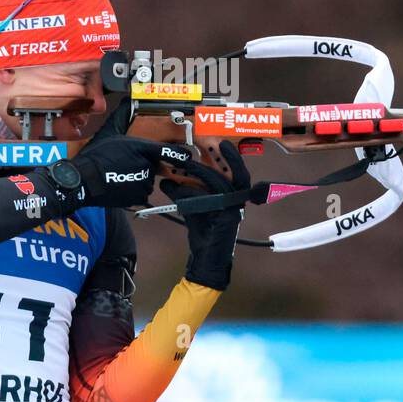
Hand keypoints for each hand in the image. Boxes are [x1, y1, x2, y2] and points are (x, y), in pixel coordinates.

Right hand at [72, 101, 192, 208]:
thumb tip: (126, 101)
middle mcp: (146, 164)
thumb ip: (122, 117)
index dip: (180, 154)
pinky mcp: (138, 196)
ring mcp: (143, 181)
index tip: (187, 156)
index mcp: (141, 147)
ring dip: (140, 177)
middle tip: (125, 164)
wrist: (83, 180)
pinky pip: (142, 192)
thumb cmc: (95, 156)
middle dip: (144, 164)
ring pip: (148, 179)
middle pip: (154, 165)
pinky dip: (135, 190)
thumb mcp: (108, 131)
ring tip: (121, 175)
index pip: (168, 151)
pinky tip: (121, 185)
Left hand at [159, 141, 250, 290]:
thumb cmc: (203, 232)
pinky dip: (189, 191)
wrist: (206, 258)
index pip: (236, 173)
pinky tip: (172, 186)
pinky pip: (208, 199)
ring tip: (184, 164)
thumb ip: (182, 193)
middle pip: (236, 175)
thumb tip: (166, 180)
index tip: (223, 143)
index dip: (232, 158)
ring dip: (202, 171)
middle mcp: (236, 201)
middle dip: (229, 158)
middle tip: (219, 143)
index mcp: (231, 196)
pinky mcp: (225, 219)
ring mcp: (232, 210)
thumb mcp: (192, 207)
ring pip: (219, 183)